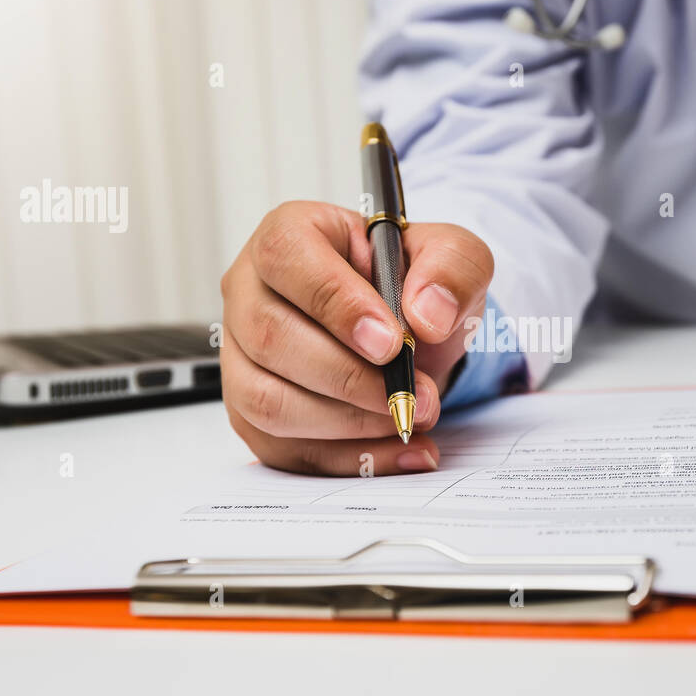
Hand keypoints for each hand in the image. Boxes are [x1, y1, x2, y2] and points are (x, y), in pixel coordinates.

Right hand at [220, 200, 493, 473]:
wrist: (411, 333)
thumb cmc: (414, 286)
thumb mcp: (453, 258)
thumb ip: (452, 268)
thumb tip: (426, 315)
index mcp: (290, 235)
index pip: (288, 259)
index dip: (337, 305)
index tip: (391, 344)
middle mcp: (249, 291)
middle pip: (271, 338)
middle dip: (352, 379)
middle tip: (417, 395)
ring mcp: (242, 355)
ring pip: (268, 401)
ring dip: (348, 423)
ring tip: (411, 418)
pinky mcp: (252, 411)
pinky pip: (282, 449)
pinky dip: (348, 460)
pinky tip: (402, 452)